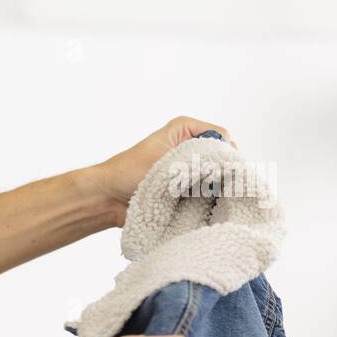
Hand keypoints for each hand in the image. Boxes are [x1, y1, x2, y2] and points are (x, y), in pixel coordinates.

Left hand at [89, 116, 234, 226]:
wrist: (107, 199)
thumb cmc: (128, 172)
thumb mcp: (168, 160)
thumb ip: (199, 160)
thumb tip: (228, 165)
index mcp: (186, 129)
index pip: (222, 137)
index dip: (226, 154)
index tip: (222, 171)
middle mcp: (190, 146)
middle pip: (222, 157)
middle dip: (223, 173)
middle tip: (219, 188)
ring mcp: (188, 168)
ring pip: (217, 177)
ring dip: (215, 189)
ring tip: (208, 199)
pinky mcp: (184, 188)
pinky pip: (206, 193)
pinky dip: (206, 200)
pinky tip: (203, 207)